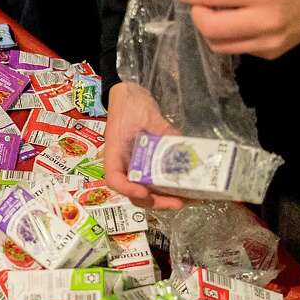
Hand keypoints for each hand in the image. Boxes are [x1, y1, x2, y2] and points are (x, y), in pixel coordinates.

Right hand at [102, 82, 184, 209]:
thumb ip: (163, 130)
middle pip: (132, 193)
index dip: (127, 190)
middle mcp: (123, 164)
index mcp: (115, 153)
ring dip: (163, 199)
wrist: (128, 96)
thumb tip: (182, 145)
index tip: (144, 192)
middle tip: (176, 202)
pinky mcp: (146, 164)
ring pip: (144, 191)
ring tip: (184, 200)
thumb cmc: (130, 105)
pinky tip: (185, 190)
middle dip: (154, 202)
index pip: (114, 179)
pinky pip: (154, 181)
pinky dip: (168, 189)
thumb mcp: (147, 115)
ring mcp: (135, 166)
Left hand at [180, 0, 299, 58]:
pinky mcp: (273, 53)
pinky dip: (230, 36)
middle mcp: (266, 19)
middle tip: (201, 4)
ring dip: (210, 29)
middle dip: (198, 15)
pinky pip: (237, 48)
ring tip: (219, 13)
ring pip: (219, 45)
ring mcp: (270, 40)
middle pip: (210, 29)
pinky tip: (240, 21)